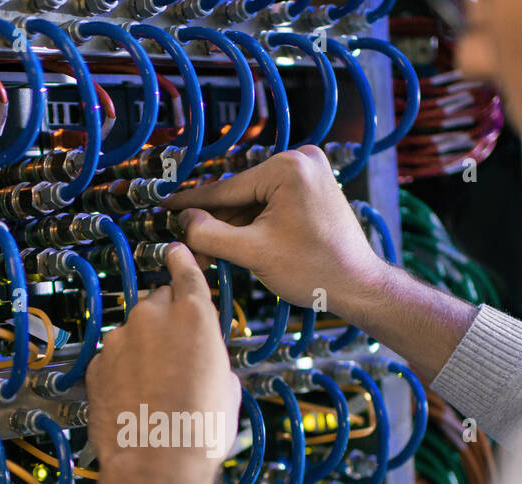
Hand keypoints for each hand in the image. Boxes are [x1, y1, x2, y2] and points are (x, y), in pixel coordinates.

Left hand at [84, 242, 240, 483]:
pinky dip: (122, 369)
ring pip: (134, 331)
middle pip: (159, 300)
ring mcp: (119, 340)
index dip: (183, 261)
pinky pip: (113, 356)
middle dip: (167, 316)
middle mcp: (153, 317)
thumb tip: (203, 360)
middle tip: (177, 351)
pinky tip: (135, 398)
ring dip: (143, 347)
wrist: (157, 466)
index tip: (177, 252)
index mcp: (194, 316)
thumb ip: (212, 358)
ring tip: (155, 386)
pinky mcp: (96, 365)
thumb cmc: (202, 431)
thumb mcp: (227, 388)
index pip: (186, 271)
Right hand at [164, 146, 387, 318]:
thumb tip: (183, 220)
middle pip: (240, 195)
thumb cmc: (314, 270)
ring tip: (210, 255)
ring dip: (232, 228)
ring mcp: (309, 172)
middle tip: (189, 248)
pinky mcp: (312, 188)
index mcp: (287, 168)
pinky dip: (252, 225)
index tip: (163, 205)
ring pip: (253, 202)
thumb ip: (210, 234)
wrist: (358, 285)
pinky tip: (235, 245)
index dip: (191, 203)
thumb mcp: (253, 253)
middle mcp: (300, 160)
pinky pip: (270, 204)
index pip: (226, 189)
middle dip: (215, 224)